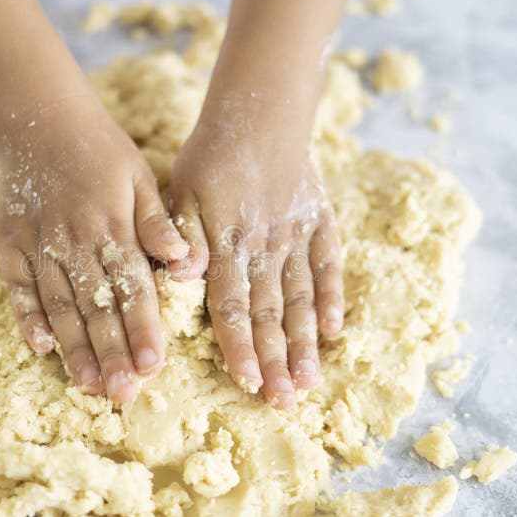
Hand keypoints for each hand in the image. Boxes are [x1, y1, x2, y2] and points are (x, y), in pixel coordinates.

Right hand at [0, 96, 188, 403]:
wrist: (40, 120)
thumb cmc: (101, 152)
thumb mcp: (140, 177)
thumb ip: (158, 222)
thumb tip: (182, 260)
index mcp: (113, 226)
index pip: (132, 287)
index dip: (142, 328)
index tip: (152, 366)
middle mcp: (75, 240)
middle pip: (96, 306)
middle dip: (110, 352)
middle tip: (122, 393)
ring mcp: (38, 243)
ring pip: (59, 304)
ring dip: (73, 346)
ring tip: (87, 384)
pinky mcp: (9, 243)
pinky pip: (17, 286)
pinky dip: (26, 316)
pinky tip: (38, 346)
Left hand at [167, 95, 343, 408]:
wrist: (259, 113)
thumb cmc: (211, 158)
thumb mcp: (182, 191)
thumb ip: (184, 236)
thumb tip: (184, 276)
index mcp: (227, 243)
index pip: (232, 306)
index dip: (240, 345)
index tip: (248, 382)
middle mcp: (265, 246)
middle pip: (271, 312)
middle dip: (276, 359)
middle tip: (284, 402)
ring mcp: (296, 236)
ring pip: (301, 297)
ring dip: (304, 341)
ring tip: (309, 381)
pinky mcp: (318, 223)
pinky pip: (328, 264)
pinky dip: (331, 297)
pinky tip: (334, 330)